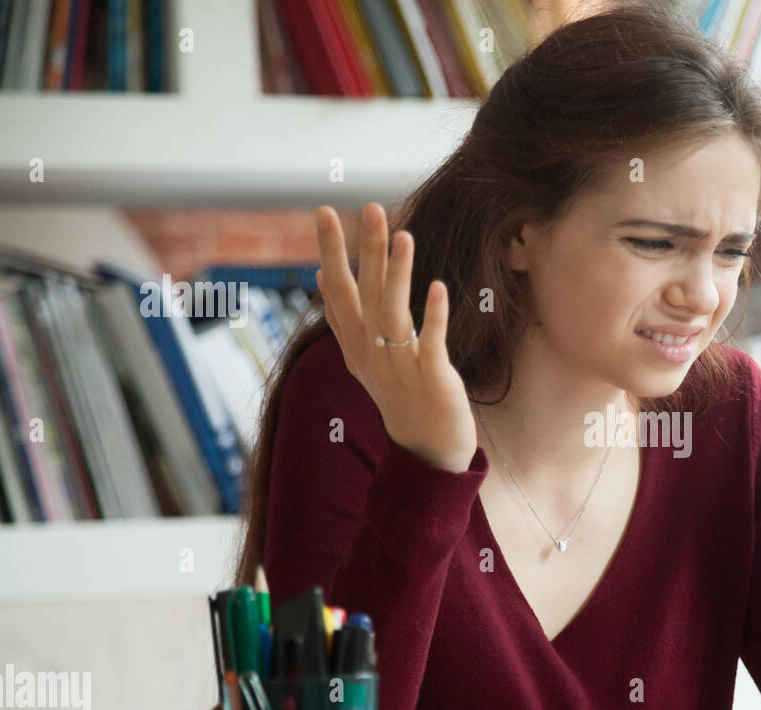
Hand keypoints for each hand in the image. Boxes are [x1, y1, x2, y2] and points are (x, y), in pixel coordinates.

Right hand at [314, 203, 476, 472]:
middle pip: (365, 293)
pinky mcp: (431, 379)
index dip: (331, 251)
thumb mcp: (363, 356)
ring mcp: (400, 365)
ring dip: (398, 273)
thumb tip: (323, 273)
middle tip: (370, 207)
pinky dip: (433, 316)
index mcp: (356, 342)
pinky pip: (430, 343)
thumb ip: (344, 316)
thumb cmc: (400, 395)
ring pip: (394, 313)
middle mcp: (372, 351)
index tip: (325, 211)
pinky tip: (437, 287)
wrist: (426, 450)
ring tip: (404, 235)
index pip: (337, 289)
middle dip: (365, 250)